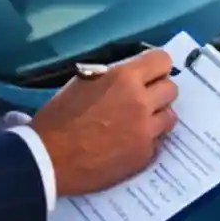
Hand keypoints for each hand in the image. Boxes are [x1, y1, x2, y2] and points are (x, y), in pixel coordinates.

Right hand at [30, 49, 177, 195]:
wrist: (48, 159)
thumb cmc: (58, 117)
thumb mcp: (82, 82)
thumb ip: (112, 76)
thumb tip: (131, 76)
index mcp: (124, 78)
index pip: (162, 60)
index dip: (156, 67)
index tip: (149, 74)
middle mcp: (141, 102)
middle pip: (171, 89)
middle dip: (158, 92)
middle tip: (142, 99)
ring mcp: (146, 131)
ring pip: (169, 117)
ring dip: (156, 117)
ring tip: (137, 123)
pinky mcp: (144, 156)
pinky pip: (157, 142)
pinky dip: (146, 141)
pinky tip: (127, 144)